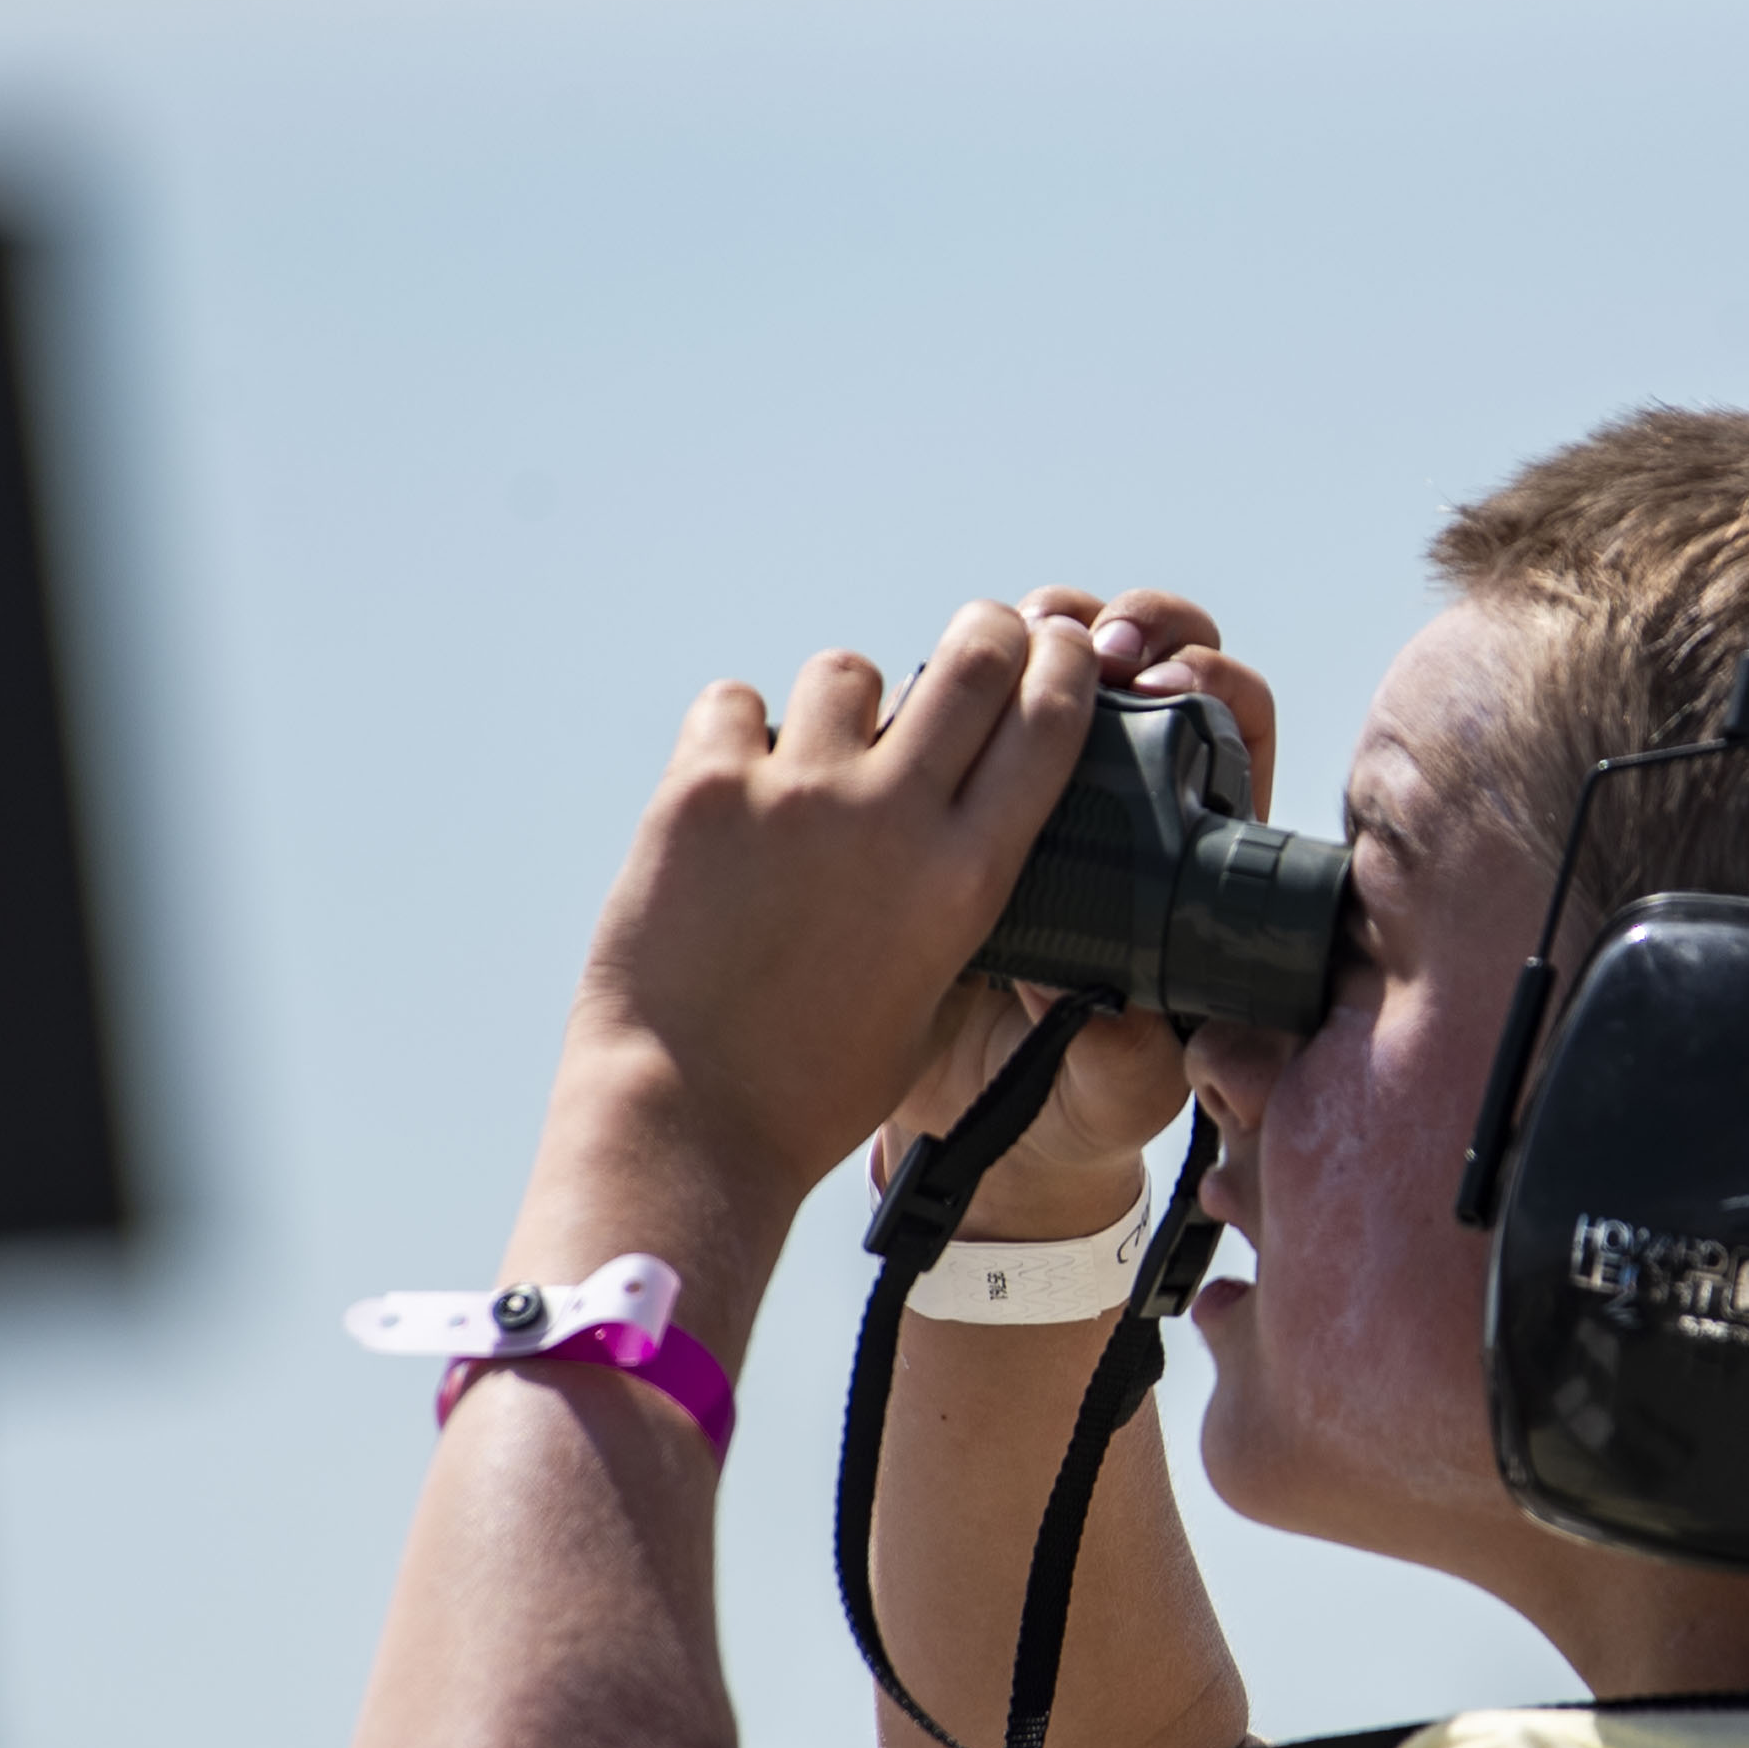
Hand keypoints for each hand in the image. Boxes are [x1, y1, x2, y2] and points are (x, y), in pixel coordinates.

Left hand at [551, 600, 1109, 1225]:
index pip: (1045, 725)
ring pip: (845, 672)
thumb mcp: (929, 995)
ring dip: (839, 704)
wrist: (688, 1118)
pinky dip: (736, 735)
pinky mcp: (703, 790)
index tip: (1059, 642)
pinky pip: (736, 704)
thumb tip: (953, 819)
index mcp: (966, 879)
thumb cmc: (813, 1086)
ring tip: (810, 762)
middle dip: (984, 630)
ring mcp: (796, 795)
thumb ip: (952, 902)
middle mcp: (893, 819)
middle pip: (971, 659)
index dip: (1060, 664)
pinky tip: (728, 792)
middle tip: (977, 632)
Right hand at [878, 588, 1277, 1241]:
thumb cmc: (1076, 1096)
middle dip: (1133, 623)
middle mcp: (1126, 790)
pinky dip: (946, 680)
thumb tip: (1103, 1005)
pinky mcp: (952, 783)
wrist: (970, 1112)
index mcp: (1197, 840)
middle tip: (1101, 645)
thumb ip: (1130, 1060)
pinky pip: (957, 705)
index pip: (1234, 719)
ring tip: (1014, 634)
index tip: (1174, 690)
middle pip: (1153, 657)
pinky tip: (924, 694)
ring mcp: (1036, 777)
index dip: (1215, 684)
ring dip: (1038, 625)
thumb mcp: (1119, 1089)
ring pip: (1052, 658)